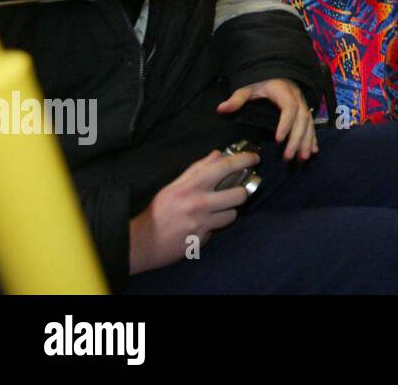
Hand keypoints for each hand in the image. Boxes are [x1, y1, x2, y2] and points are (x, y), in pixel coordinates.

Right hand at [128, 149, 259, 274]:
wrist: (142, 242)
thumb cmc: (159, 211)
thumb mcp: (174, 186)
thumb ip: (197, 169)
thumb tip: (218, 154)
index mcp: (190, 186)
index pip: (224, 167)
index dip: (244, 159)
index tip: (254, 158)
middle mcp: (198, 203)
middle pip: (239, 194)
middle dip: (240, 193)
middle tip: (234, 193)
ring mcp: (201, 223)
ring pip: (232, 215)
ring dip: (227, 212)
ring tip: (215, 212)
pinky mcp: (202, 240)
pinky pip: (217, 231)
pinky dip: (213, 227)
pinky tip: (201, 226)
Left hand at [217, 78, 316, 161]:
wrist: (275, 72)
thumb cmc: (260, 81)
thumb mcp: (247, 87)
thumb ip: (237, 98)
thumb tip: (221, 109)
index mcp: (284, 92)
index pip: (289, 108)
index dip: (285, 124)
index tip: (278, 140)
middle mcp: (297, 98)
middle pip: (301, 119)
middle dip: (296, 139)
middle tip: (288, 157)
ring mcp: (303, 104)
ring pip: (308, 124)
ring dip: (306, 141)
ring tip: (302, 158)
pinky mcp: (304, 110)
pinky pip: (311, 125)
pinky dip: (312, 138)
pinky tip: (313, 150)